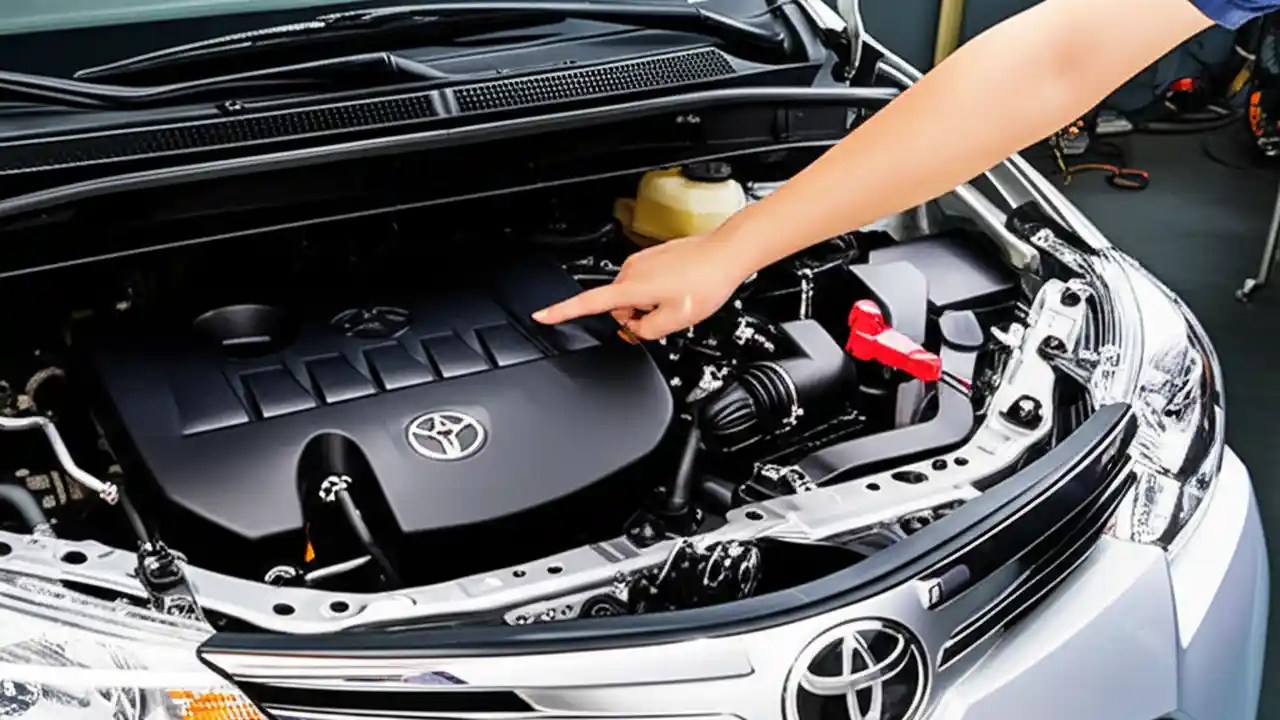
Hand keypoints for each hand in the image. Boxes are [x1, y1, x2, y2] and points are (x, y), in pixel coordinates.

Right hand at [532, 234, 752, 340]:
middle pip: (619, 307)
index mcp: (632, 287)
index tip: (542, 315)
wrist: (726, 254)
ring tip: (678, 300)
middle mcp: (631, 270)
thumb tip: (638, 328)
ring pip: (633, 296)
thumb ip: (647, 330)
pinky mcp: (652, 258)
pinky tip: (680, 289)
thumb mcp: (676, 320)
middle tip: (667, 315)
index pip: (588, 303)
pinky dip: (657, 293)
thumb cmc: (706, 281)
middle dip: (637, 317)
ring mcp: (641, 262)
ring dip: (650, 305)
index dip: (562, 312)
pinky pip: (645, 284)